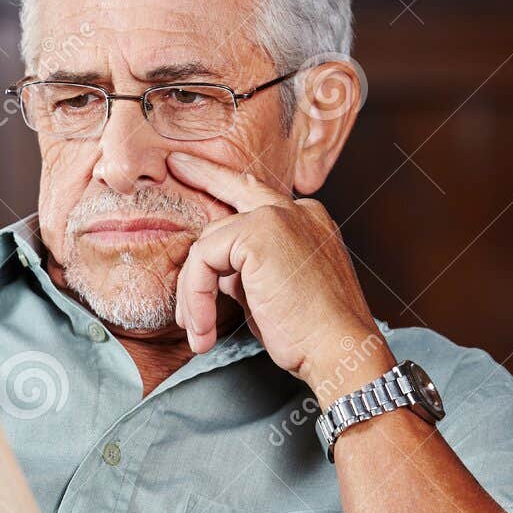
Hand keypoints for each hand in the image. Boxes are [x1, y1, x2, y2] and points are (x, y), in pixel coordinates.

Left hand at [167, 152, 390, 397]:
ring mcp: (279, 217)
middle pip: (237, 187)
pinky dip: (195, 296)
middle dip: (203, 174)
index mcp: (308, 221)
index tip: (195, 171)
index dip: (225, 185)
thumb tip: (214, 270)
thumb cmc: (310, 334)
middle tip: (174, 164)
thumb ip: (246, 270)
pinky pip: (203, 259)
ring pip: (209, 242)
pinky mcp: (259, 233)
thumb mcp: (273, 292)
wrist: (338, 349)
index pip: (259, 197)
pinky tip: (204, 328)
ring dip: (194, 292)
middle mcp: (298, 210)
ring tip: (199, 331)